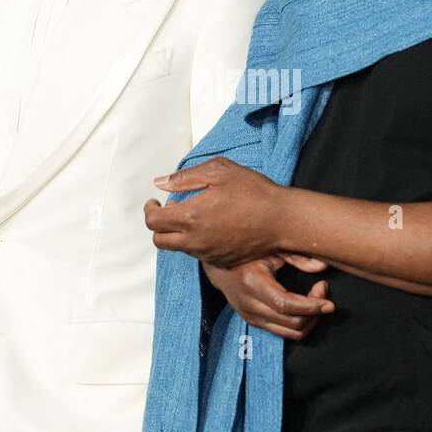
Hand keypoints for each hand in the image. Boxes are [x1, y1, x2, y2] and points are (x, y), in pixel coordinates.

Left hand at [145, 157, 287, 267]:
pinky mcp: (220, 261)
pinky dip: (195, 242)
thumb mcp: (219, 171)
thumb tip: (161, 183)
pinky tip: (210, 226)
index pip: (153, 221)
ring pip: (179, 248)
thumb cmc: (254, 192)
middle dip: (158, 225)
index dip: (150, 210)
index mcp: (190, 216)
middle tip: (167, 211)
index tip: (155, 202)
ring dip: (177, 234)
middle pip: (159, 241)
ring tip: (192, 215)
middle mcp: (195, 240)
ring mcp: (208, 254)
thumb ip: (185, 177)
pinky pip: (198, 254)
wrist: (281, 220)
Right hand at [202, 255, 334, 340]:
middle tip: (322, 291)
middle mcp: (250, 305)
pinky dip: (299, 323)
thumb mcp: (270, 248)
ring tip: (316, 299)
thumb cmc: (247, 253)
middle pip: (291, 323)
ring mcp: (251, 317)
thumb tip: (322, 267)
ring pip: (290, 333)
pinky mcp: (254, 323)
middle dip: (314, 312)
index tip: (329, 302)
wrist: (218, 267)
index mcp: (253, 283)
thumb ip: (296, 257)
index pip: (286, 304)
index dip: (311, 306)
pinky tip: (305, 306)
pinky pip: (283, 332)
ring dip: (309, 320)